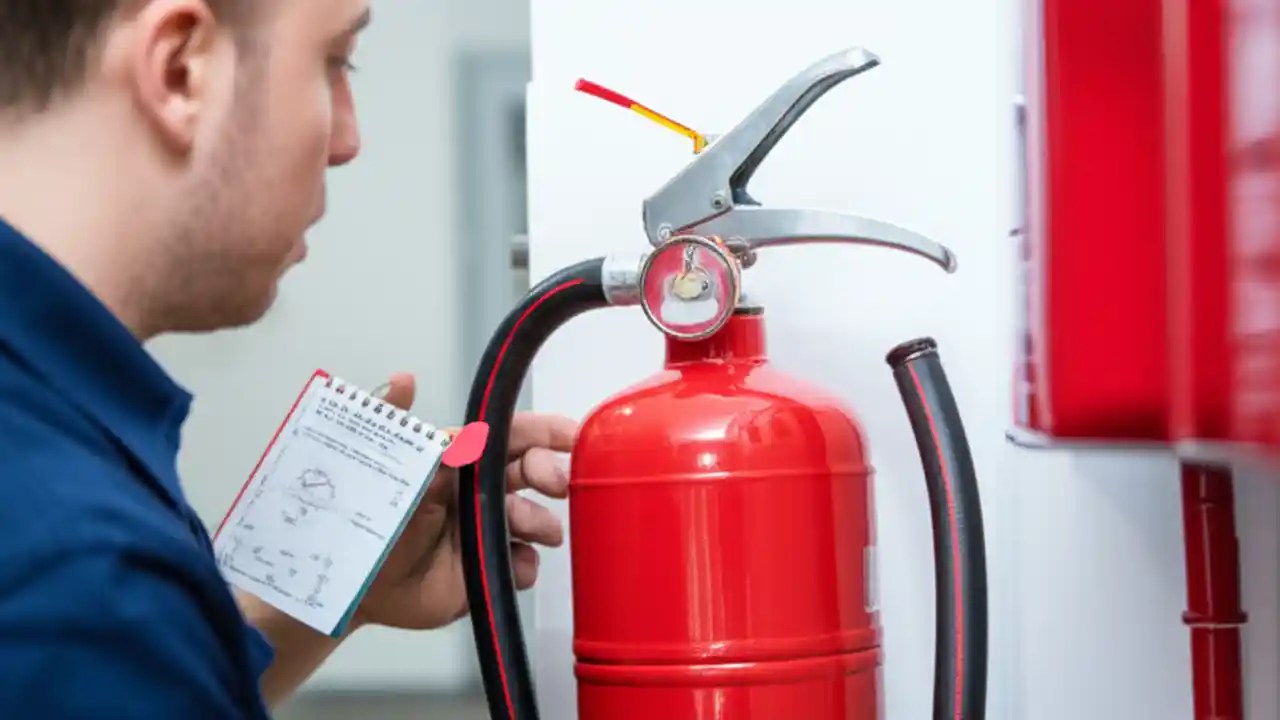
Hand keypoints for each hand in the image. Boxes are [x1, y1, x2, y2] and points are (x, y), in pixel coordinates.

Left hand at [351, 372, 576, 630]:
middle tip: (552, 483)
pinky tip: (508, 564)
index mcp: (461, 460)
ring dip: (540, 520)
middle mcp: (480, 493)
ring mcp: (487, 533)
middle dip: (550, 472)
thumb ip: (393, 422)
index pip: (512, 435)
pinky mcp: (487, 572)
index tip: (573, 436)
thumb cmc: (362, 518)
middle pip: (534, 473)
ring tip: (519, 526)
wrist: (349, 583)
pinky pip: (525, 566)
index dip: (546, 432)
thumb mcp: (378, 465)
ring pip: (539, 520)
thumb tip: (404, 378)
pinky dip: (525, 565)